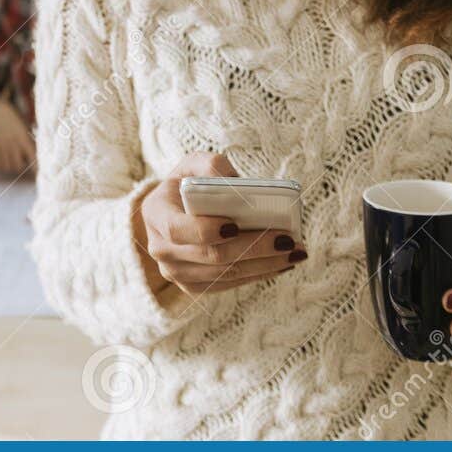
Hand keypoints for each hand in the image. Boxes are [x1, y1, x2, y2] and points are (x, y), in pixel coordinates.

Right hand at [0, 100, 35, 177]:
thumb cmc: (17, 124)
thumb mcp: (27, 130)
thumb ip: (32, 144)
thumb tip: (42, 161)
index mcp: (24, 138)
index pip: (32, 156)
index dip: (36, 168)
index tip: (40, 174)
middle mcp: (12, 142)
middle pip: (18, 166)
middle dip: (22, 169)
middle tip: (24, 166)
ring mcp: (1, 144)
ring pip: (7, 167)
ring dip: (11, 168)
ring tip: (14, 164)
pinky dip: (1, 166)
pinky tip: (5, 163)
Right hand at [136, 151, 305, 298]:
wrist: (170, 214)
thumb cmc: (185, 185)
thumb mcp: (192, 165)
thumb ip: (211, 165)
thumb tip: (236, 182)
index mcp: (156, 215)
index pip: (177, 229)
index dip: (206, 230)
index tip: (236, 225)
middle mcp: (162, 250)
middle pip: (211, 256)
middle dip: (253, 248)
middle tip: (287, 239)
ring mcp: (177, 273)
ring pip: (225, 274)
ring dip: (264, 265)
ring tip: (295, 251)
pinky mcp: (195, 287)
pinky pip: (230, 284)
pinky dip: (259, 274)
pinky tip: (283, 262)